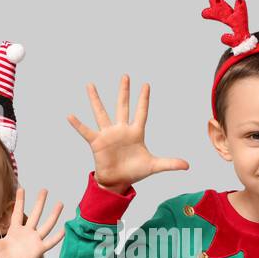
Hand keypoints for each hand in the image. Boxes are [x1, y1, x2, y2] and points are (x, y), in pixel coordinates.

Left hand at [0, 187, 64, 257]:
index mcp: (15, 230)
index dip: (20, 200)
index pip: (17, 211)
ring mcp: (34, 240)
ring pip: (46, 224)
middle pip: (35, 214)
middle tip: (44, 190)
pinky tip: (64, 229)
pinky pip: (50, 242)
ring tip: (60, 204)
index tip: (22, 188)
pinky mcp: (39, 249)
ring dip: (53, 215)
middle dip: (40, 202)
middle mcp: (26, 233)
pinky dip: (57, 237)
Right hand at [66, 74, 188, 191]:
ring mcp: (108, 135)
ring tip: (90, 85)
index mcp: (136, 133)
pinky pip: (86, 131)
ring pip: (101, 113)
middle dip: (124, 91)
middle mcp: (121, 130)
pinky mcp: (97, 143)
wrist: (118, 182)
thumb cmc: (134, 172)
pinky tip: (70, 115)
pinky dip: (78, 124)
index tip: (146, 85)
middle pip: (122, 106)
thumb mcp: (153, 166)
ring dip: (95, 99)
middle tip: (125, 76)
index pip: (141, 112)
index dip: (144, 100)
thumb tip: (188, 166)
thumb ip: (170, 163)